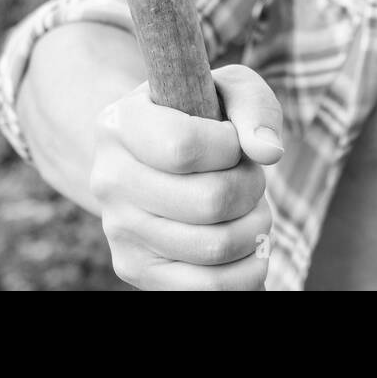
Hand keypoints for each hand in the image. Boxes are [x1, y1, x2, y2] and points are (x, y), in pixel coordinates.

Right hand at [89, 65, 284, 289]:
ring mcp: (117, 229)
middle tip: (250, 176)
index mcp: (120, 123)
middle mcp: (108, 179)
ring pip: (215, 246)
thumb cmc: (202, 117)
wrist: (157, 156)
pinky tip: (248, 244)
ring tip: (250, 207)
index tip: (233, 141)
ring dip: (255, 227)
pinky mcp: (133, 270)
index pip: (185, 147)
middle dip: (250, 187)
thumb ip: (253, 107)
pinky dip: (247, 270)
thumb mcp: (228, 90)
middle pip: (209, 201)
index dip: (229, 147)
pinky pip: (207, 287)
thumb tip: (268, 152)